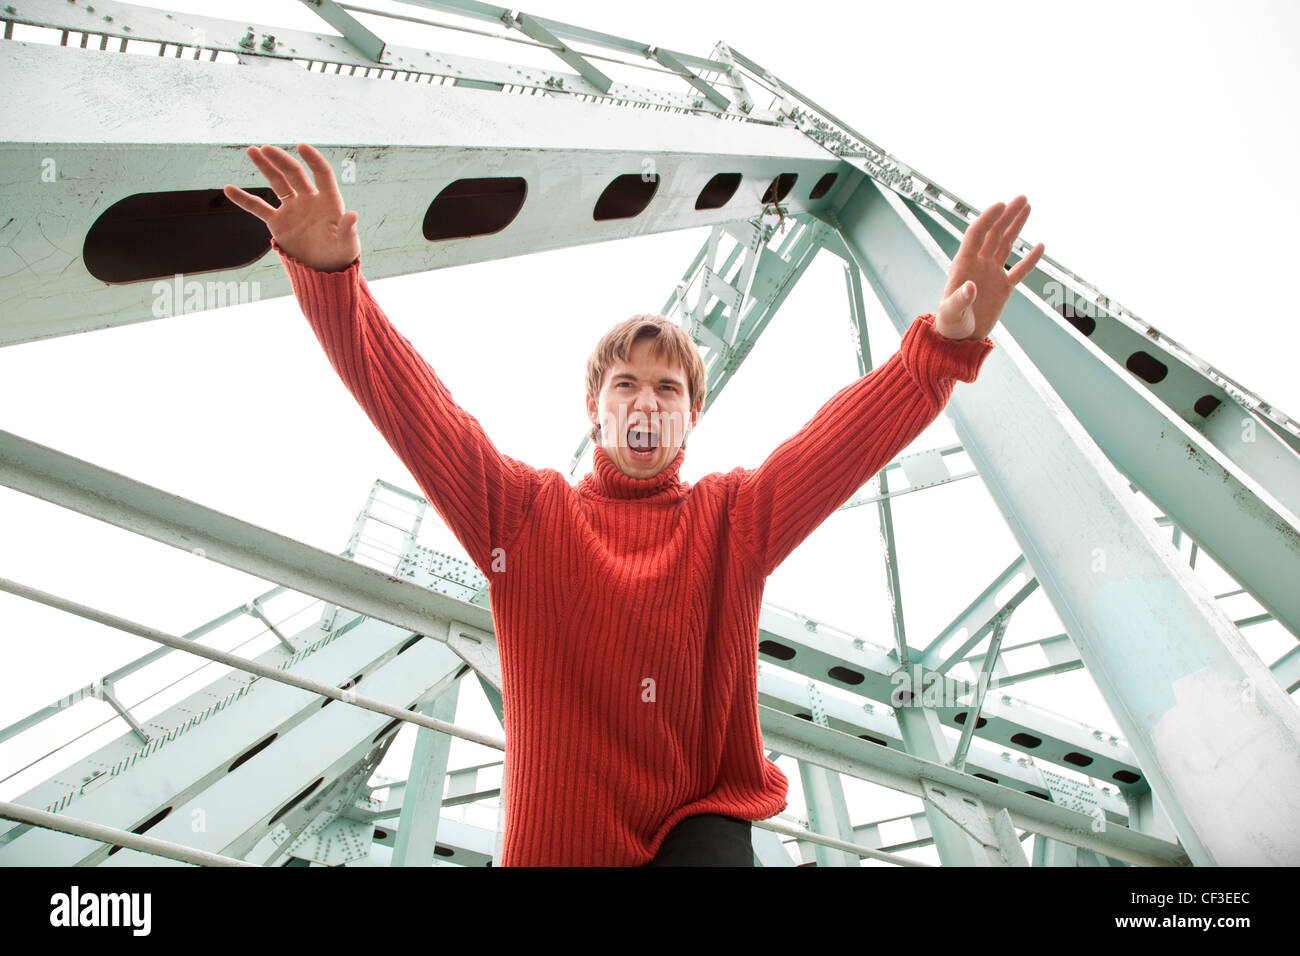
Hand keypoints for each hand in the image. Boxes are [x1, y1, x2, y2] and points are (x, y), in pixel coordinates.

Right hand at [223, 143, 359, 272]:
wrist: (322, 273)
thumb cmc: (340, 257)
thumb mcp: (347, 245)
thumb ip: (347, 230)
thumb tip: (353, 215)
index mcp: (328, 202)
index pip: (322, 174)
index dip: (313, 159)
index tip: (301, 146)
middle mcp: (309, 200)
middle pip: (294, 174)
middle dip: (281, 160)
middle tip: (266, 148)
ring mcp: (292, 209)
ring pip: (277, 182)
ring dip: (265, 166)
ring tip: (252, 151)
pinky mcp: (278, 222)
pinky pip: (258, 207)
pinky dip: (244, 199)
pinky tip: (228, 189)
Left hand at [934, 195, 1044, 340]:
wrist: (959, 338)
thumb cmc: (949, 325)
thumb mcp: (951, 313)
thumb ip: (959, 300)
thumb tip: (970, 287)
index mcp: (963, 265)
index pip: (976, 234)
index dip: (988, 218)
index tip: (1001, 204)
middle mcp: (979, 264)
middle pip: (994, 233)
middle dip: (1007, 215)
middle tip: (1022, 198)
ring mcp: (992, 274)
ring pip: (1006, 244)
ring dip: (1016, 225)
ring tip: (1027, 206)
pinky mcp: (1003, 287)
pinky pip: (1020, 270)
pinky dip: (1030, 259)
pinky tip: (1040, 246)